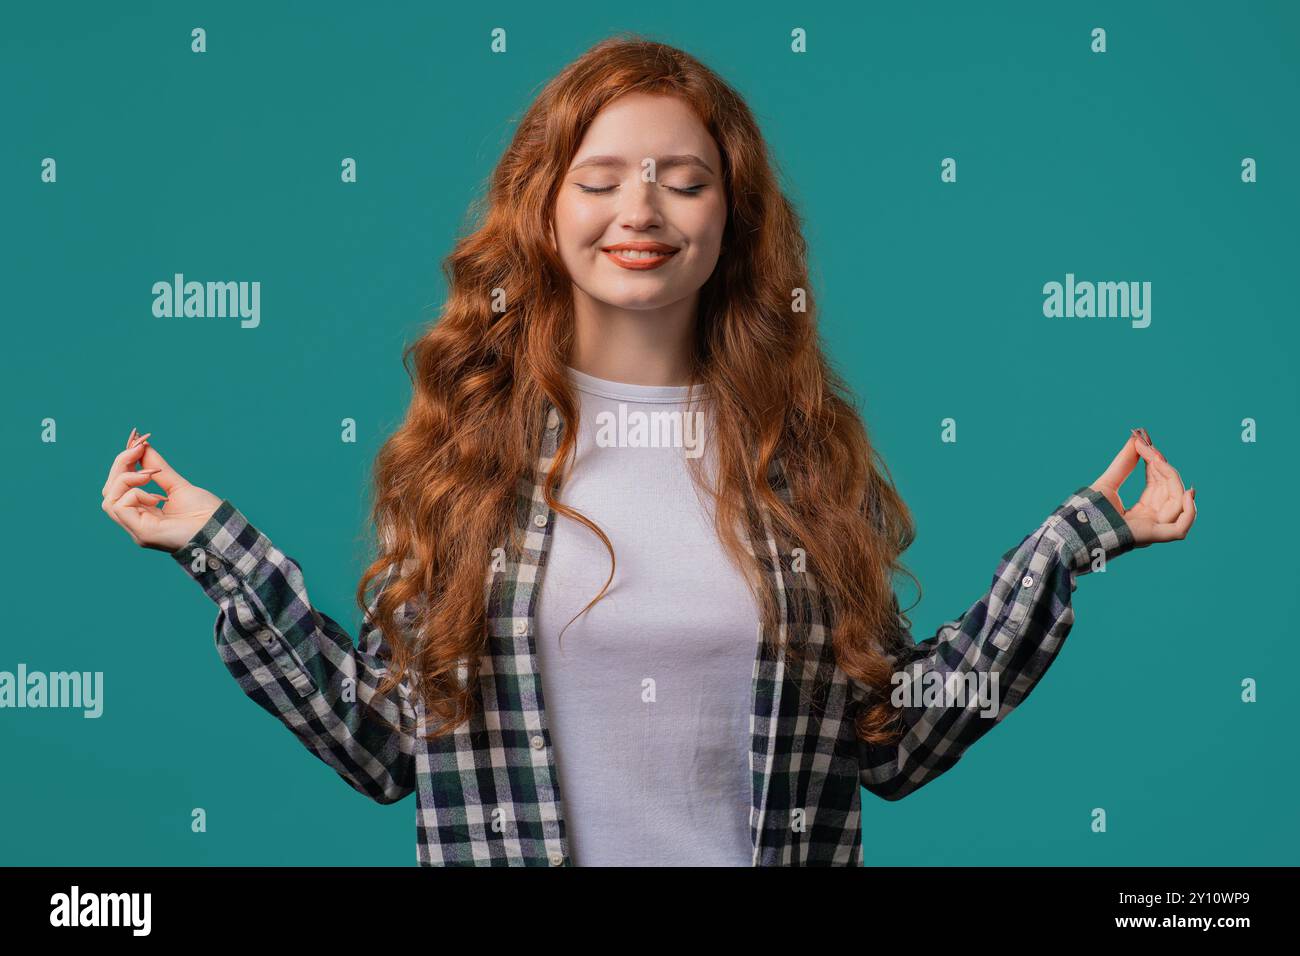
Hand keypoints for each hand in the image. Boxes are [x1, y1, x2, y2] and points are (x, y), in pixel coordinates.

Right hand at [101, 427, 222, 552]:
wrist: (221, 530)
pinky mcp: (142, 533)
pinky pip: (120, 507)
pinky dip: (135, 493)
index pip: (119, 487)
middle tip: (138, 448)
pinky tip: (157, 496)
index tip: (137, 441)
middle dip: (121, 464)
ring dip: (126, 477)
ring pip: (110, 498)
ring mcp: (138, 529)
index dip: (123, 462)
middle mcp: (137, 522)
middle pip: (110, 491)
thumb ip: (158, 468)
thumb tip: (142, 446)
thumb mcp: (177, 485)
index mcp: (144, 513)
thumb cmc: (205, 514)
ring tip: (150, 473)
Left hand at [1089, 427, 1196, 548]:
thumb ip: (1124, 462)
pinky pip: (1179, 530)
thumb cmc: (1089, 510)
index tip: (1148, 446)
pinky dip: (1188, 513)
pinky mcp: (1152, 536)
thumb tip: (1135, 438)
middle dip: (1164, 468)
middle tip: (1150, 450)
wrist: (1077, 527)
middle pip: (1171, 492)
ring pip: (1177, 505)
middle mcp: (1151, 521)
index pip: (1160, 486)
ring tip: (1158, 461)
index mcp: (1142, 512)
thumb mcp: (1109, 482)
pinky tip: (1185, 493)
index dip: (1158, 465)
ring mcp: (1153, 530)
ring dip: (1172, 480)